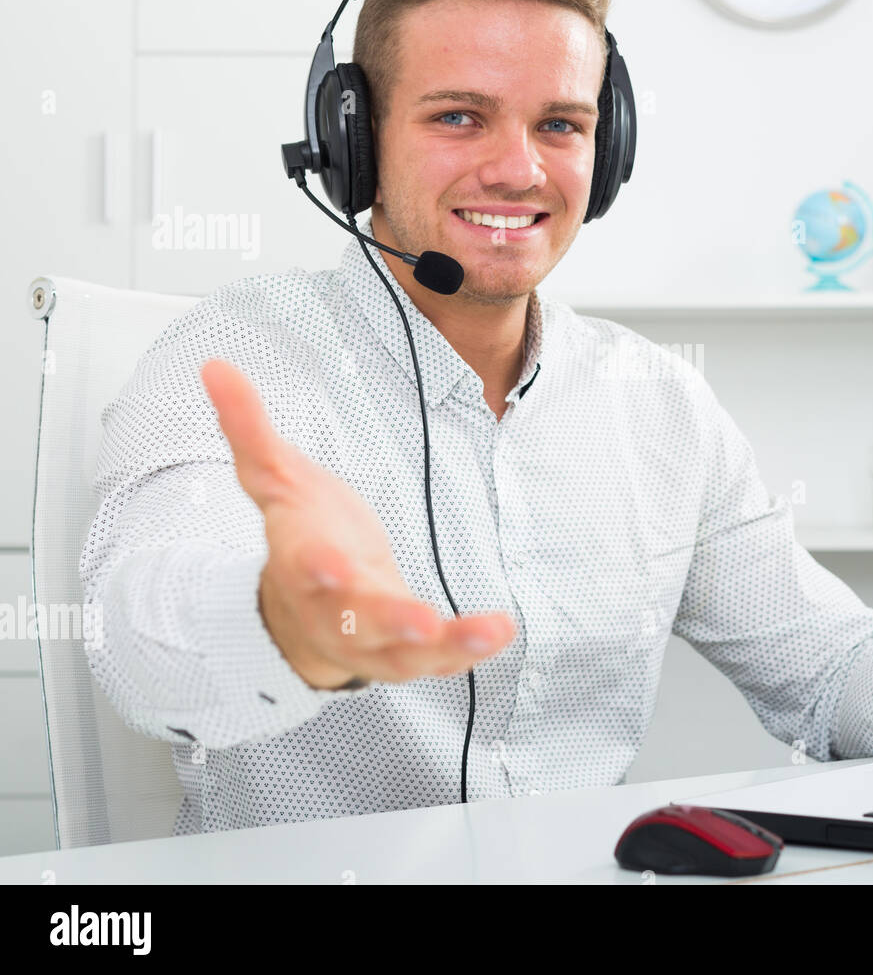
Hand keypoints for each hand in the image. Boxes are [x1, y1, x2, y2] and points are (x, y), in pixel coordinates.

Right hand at [200, 358, 515, 689]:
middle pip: (356, 621)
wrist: (302, 610)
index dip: (317, 566)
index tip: (331, 565)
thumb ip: (250, 427)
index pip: (305, 565)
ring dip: (447, 645)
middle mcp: (334, 609)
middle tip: (422, 620)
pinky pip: (437, 660)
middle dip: (388, 621)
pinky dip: (468, 650)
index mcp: (302, 562)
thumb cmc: (300, 533)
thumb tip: (216, 366)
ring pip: (404, 652)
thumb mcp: (274, 479)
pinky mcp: (404, 651)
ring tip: (491, 631)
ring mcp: (371, 638)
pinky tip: (501, 633)